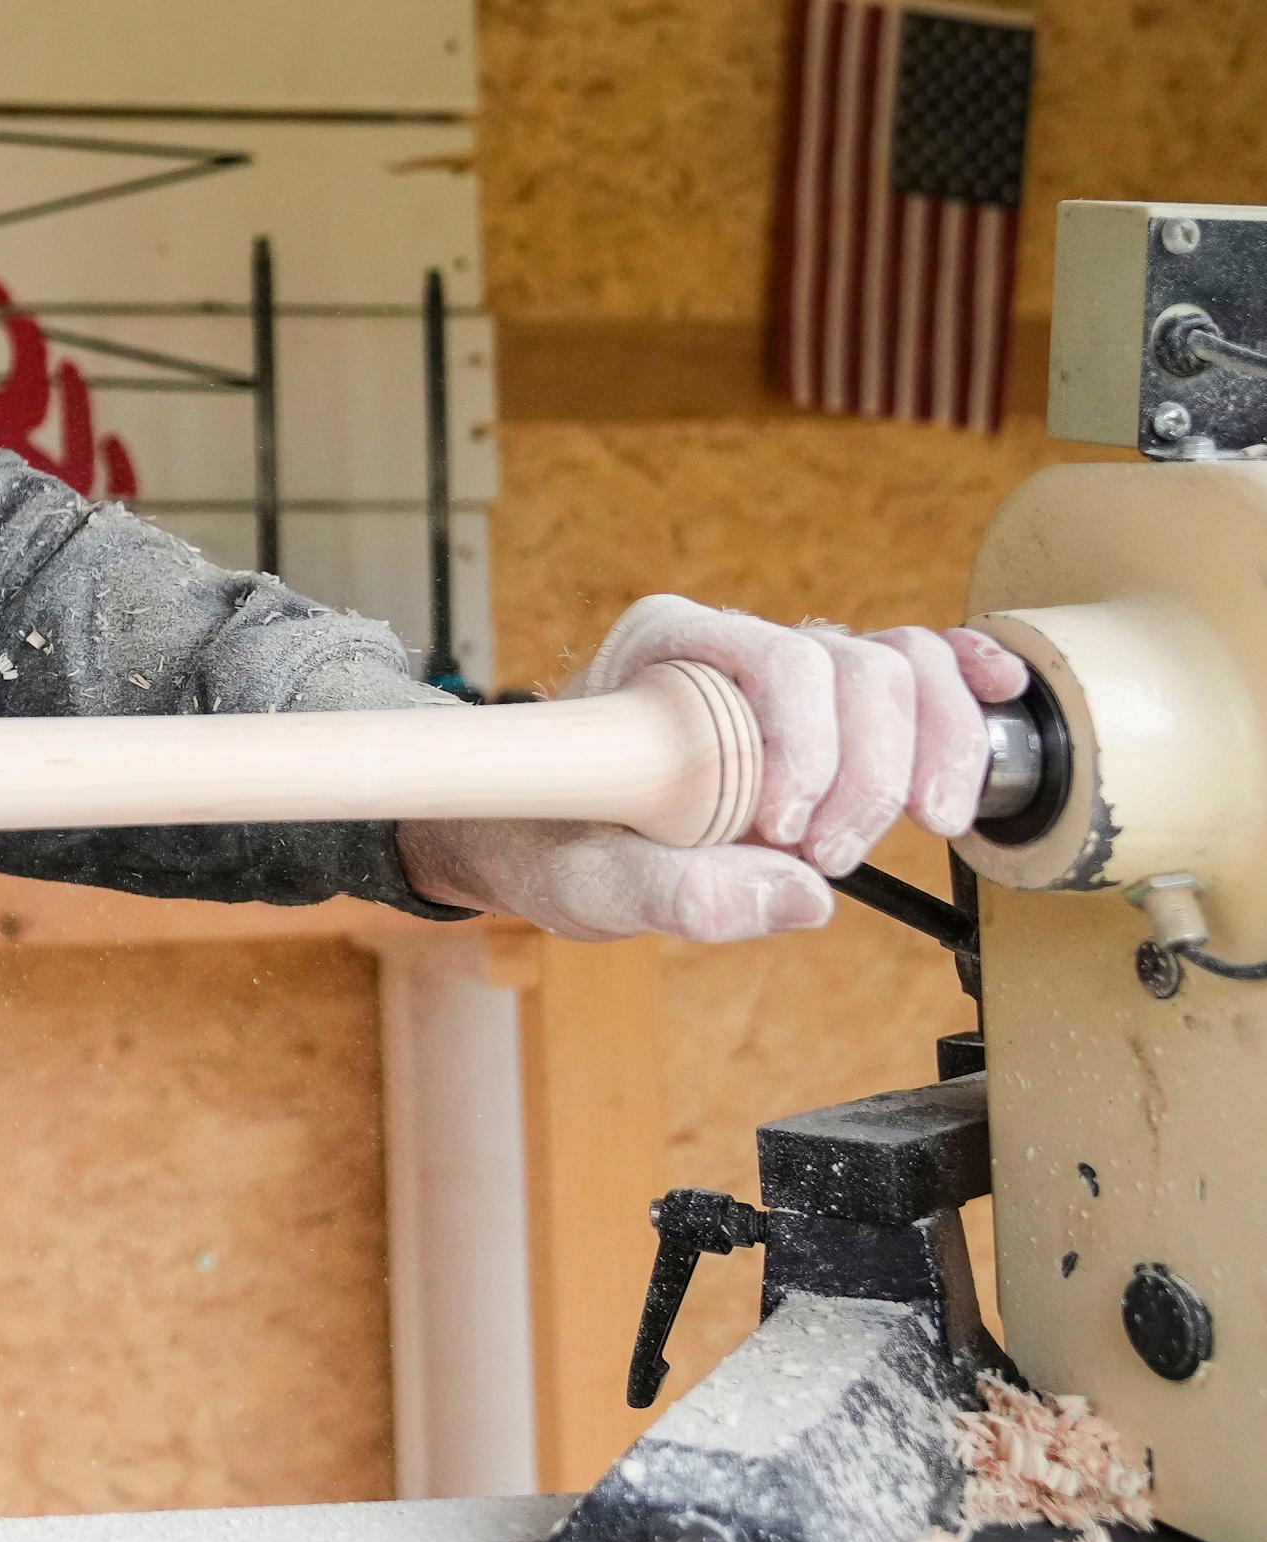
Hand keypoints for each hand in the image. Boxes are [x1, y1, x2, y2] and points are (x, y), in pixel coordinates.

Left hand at [398, 595, 1024, 943]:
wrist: (543, 832)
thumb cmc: (557, 842)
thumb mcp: (590, 882)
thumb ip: (680, 893)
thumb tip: (802, 899)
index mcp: (668, 647)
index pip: (779, 661)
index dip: (810, 747)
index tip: (787, 833)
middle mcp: (734, 642)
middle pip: (859, 666)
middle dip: (869, 771)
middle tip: (828, 857)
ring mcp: (789, 668)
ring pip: (904, 665)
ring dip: (930, 751)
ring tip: (917, 826)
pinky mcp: (833, 706)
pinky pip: (919, 666)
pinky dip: (964, 683)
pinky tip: (997, 700)